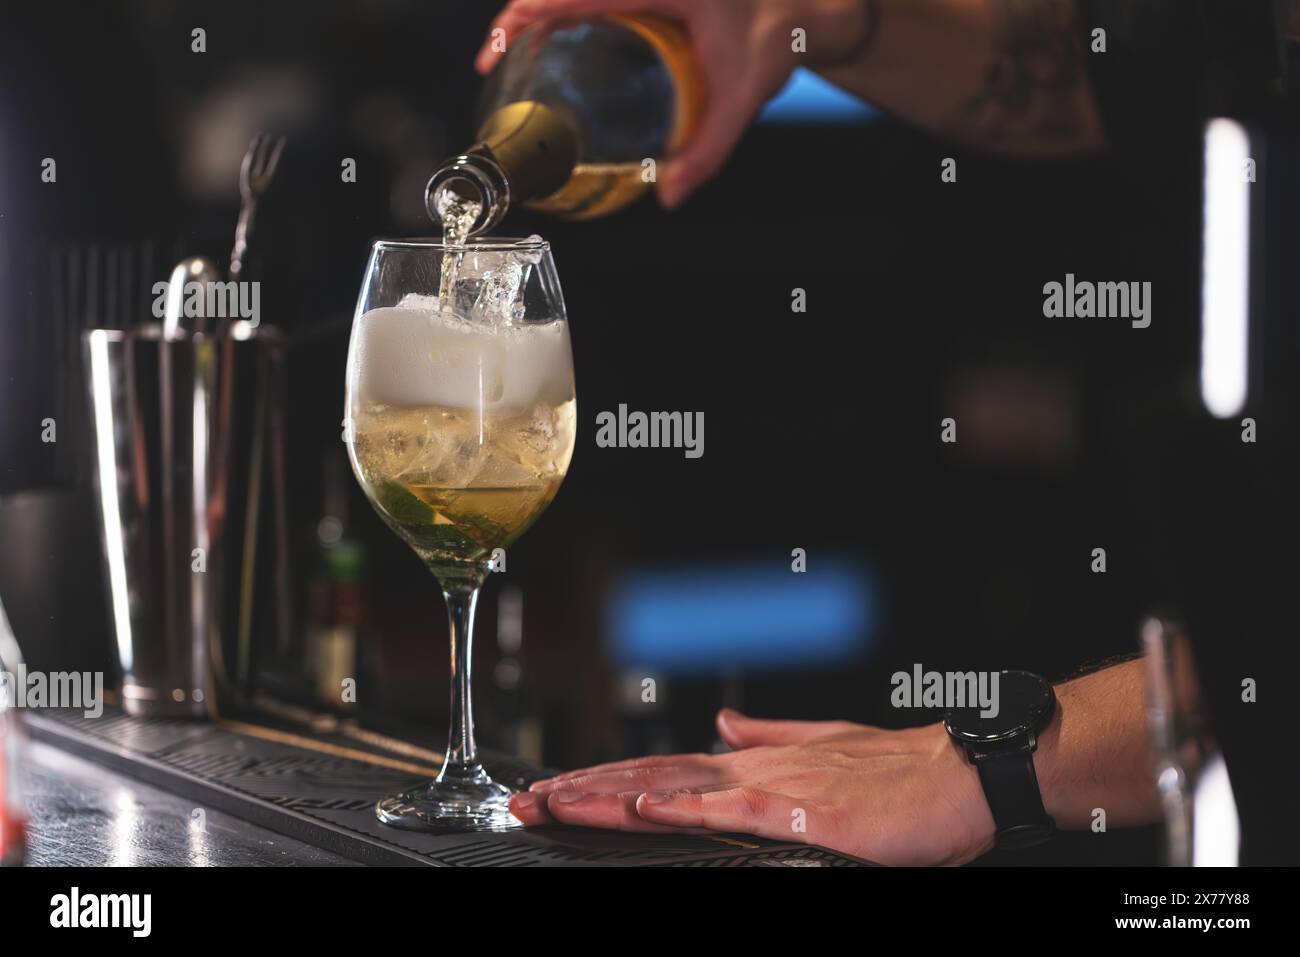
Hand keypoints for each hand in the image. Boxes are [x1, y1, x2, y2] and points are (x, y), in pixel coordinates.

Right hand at [474, 0, 874, 207]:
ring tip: (512, 53)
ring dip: (537, 9)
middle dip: (518, 15)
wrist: (807, 5)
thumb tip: (670, 195)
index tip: (495, 48)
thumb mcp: (745, 96)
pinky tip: (552, 40)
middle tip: (495, 63)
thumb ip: (710, 149)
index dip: (523, 14)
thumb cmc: (779, 37)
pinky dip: (564, 9)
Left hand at [509, 708, 997, 864]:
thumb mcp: (824, 748)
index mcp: (758, 764)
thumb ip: (769, 737)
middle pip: (652, 777)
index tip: (558, 788)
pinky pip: (732, 809)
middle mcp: (755, 770)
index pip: (665, 769)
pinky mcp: (805, 814)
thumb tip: (724, 723)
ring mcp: (776, 789)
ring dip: (610, 796)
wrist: (963, 772)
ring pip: (676, 789)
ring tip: (556, 803)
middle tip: (526, 800)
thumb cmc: (903, 772)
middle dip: (586, 790)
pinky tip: (642, 806)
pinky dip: (683, 806)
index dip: (607, 778)